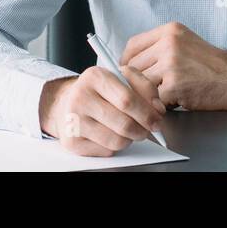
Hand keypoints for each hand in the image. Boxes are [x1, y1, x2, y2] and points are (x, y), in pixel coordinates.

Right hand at [38, 65, 166, 156]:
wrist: (68, 101)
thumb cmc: (100, 90)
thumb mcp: (122, 77)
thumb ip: (144, 88)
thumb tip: (158, 109)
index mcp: (95, 76)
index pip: (127, 100)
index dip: (147, 113)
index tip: (157, 119)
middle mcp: (80, 97)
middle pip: (124, 123)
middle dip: (143, 129)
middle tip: (148, 128)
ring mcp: (73, 121)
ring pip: (117, 141)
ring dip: (130, 138)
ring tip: (129, 129)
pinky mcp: (71, 141)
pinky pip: (106, 151)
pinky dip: (116, 146)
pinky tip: (112, 134)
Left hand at [120, 21, 226, 110]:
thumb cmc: (209, 64)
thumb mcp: (184, 42)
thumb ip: (159, 47)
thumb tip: (129, 63)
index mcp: (170, 30)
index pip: (132, 45)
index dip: (126, 61)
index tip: (127, 71)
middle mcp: (168, 44)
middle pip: (133, 65)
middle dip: (137, 80)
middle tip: (148, 88)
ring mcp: (171, 64)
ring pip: (140, 83)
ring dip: (148, 92)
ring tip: (164, 93)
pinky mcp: (173, 85)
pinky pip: (153, 98)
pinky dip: (160, 103)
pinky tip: (174, 99)